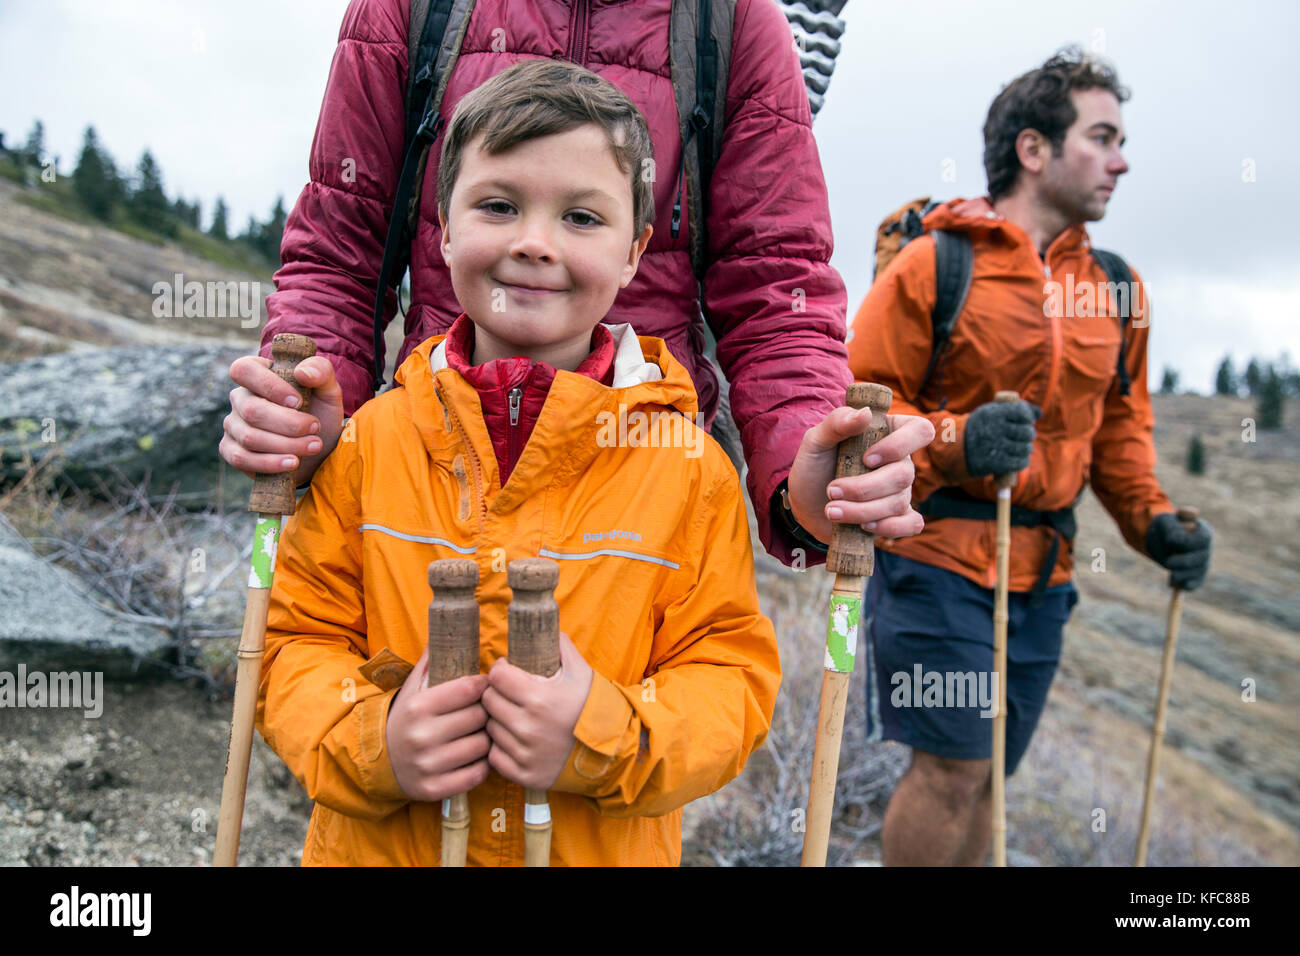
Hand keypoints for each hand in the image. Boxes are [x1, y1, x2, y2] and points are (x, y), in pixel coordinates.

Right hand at [219, 353, 344, 486]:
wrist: (318, 449)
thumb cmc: (319, 413)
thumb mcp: (327, 390)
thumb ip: (320, 372)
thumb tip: (302, 372)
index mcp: (256, 374)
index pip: (245, 370)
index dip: (270, 386)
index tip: (298, 401)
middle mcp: (239, 398)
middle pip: (252, 410)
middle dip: (289, 424)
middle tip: (315, 429)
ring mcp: (232, 425)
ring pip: (250, 437)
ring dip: (287, 445)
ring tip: (313, 446)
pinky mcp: (231, 451)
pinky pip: (242, 458)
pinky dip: (271, 463)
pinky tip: (293, 463)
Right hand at [384, 648, 490, 801]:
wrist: (378, 762)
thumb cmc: (405, 719)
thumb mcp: (412, 688)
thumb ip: (431, 661)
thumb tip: (445, 627)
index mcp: (419, 706)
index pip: (469, 688)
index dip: (484, 685)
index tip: (486, 686)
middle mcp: (422, 735)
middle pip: (479, 716)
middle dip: (487, 711)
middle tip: (487, 711)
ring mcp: (429, 764)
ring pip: (482, 746)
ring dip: (487, 739)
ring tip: (482, 733)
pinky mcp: (434, 788)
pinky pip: (476, 774)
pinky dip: (482, 765)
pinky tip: (476, 756)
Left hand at [483, 633, 593, 790]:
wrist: (614, 751)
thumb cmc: (594, 707)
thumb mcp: (581, 672)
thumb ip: (560, 646)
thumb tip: (544, 624)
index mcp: (539, 698)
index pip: (496, 677)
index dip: (500, 670)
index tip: (508, 671)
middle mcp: (528, 727)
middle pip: (489, 702)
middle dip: (496, 693)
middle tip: (509, 694)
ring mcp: (526, 753)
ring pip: (490, 729)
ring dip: (498, 721)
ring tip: (515, 716)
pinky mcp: (525, 775)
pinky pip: (495, 756)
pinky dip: (501, 748)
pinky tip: (515, 739)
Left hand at [786, 407, 933, 543]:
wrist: (804, 504)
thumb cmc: (814, 466)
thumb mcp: (816, 441)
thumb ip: (837, 423)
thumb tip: (865, 413)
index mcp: (887, 434)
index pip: (919, 430)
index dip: (899, 445)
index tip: (866, 458)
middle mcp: (900, 461)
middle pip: (904, 474)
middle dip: (864, 488)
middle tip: (832, 490)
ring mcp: (901, 491)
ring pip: (899, 502)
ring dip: (861, 510)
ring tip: (831, 511)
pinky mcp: (897, 517)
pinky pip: (911, 524)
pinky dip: (887, 527)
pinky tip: (862, 526)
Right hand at [963, 399, 1040, 477]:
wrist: (953, 448)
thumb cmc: (977, 427)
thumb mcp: (990, 412)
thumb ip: (1014, 409)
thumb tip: (1038, 413)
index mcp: (993, 414)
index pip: (1022, 412)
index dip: (1028, 417)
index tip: (1026, 420)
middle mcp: (995, 429)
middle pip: (1027, 432)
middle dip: (1029, 435)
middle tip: (1024, 436)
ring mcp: (996, 447)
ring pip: (1025, 448)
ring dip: (1026, 449)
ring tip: (1021, 448)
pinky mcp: (996, 463)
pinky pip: (1020, 463)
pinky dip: (1022, 462)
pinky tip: (1019, 459)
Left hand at [1145, 513, 1212, 590]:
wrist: (1161, 539)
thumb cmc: (1166, 528)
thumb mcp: (1167, 520)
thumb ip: (1177, 519)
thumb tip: (1191, 514)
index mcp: (1204, 532)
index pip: (1202, 539)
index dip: (1187, 542)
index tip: (1171, 541)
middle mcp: (1206, 548)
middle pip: (1201, 559)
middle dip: (1183, 562)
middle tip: (1168, 562)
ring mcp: (1202, 562)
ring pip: (1197, 573)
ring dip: (1183, 575)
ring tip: (1172, 575)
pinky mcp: (1196, 575)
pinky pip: (1195, 583)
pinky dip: (1187, 586)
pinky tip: (1178, 586)